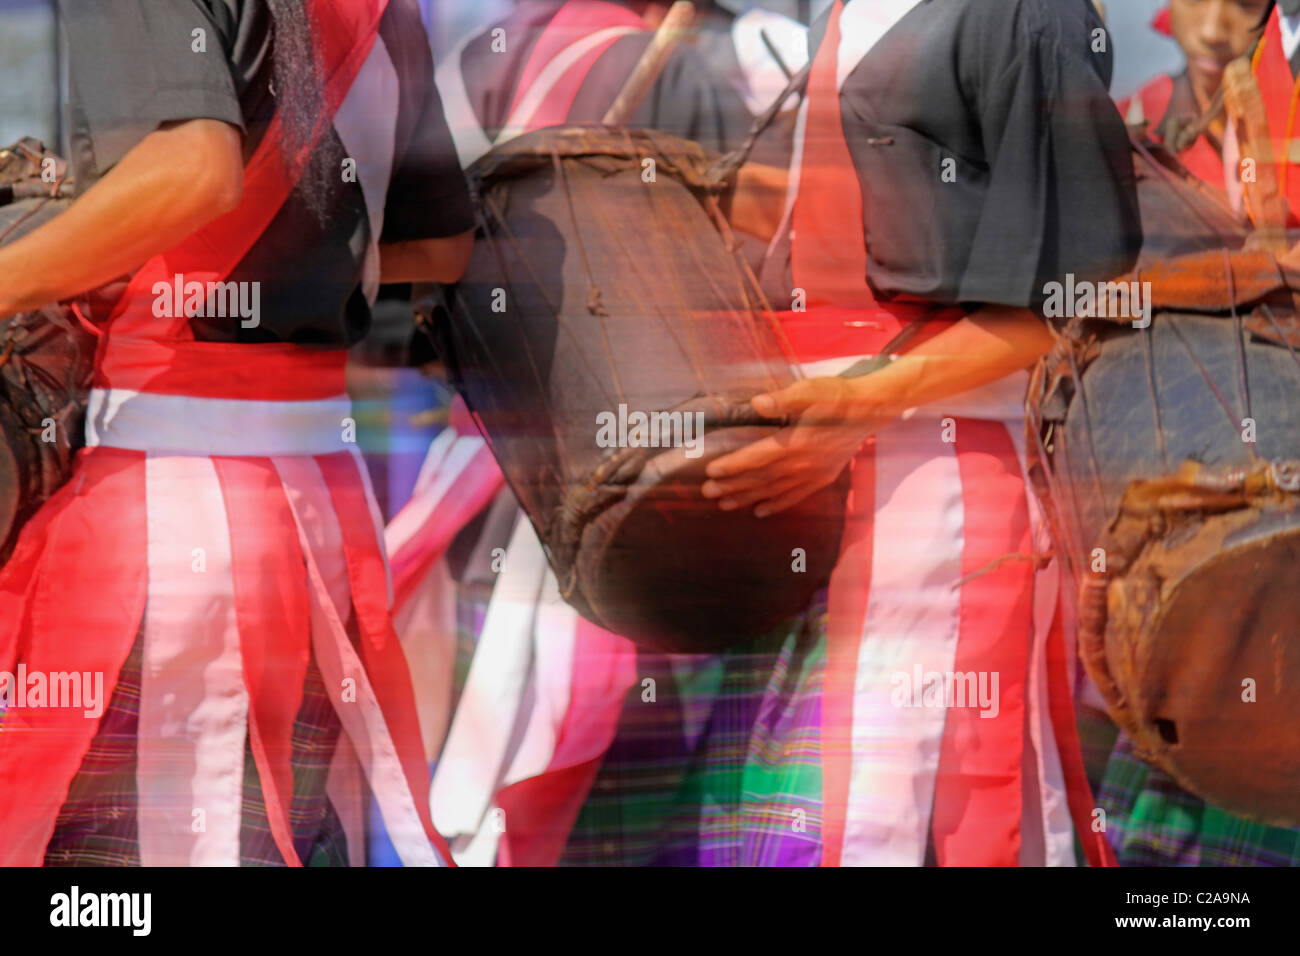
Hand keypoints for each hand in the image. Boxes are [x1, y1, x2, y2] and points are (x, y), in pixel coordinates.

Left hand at [701, 376, 893, 516]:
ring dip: (748, 498)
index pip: (757, 458)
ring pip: (774, 491)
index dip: (733, 466)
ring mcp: (813, 474)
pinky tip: (760, 512)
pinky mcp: (822, 477)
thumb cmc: (837, 396)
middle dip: (733, 487)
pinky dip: (777, 505)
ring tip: (724, 504)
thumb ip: (784, 399)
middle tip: (707, 493)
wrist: (870, 410)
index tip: (710, 472)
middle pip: (761, 479)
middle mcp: (803, 464)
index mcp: (796, 443)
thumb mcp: (811, 390)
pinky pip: (795, 496)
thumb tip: (757, 402)